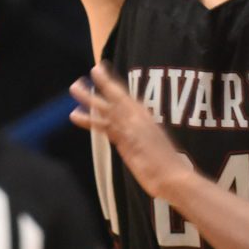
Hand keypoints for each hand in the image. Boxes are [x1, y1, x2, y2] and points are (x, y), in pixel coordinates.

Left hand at [72, 64, 195, 198]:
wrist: (174, 175)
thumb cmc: (169, 165)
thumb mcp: (155, 145)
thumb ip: (142, 138)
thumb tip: (136, 140)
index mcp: (146, 117)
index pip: (126, 97)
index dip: (113, 85)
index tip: (102, 72)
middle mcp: (139, 117)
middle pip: (116, 96)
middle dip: (101, 83)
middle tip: (87, 74)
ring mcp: (131, 126)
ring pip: (106, 107)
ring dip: (88, 97)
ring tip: (74, 87)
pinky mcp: (124, 138)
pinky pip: (102, 126)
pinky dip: (88, 119)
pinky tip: (74, 115)